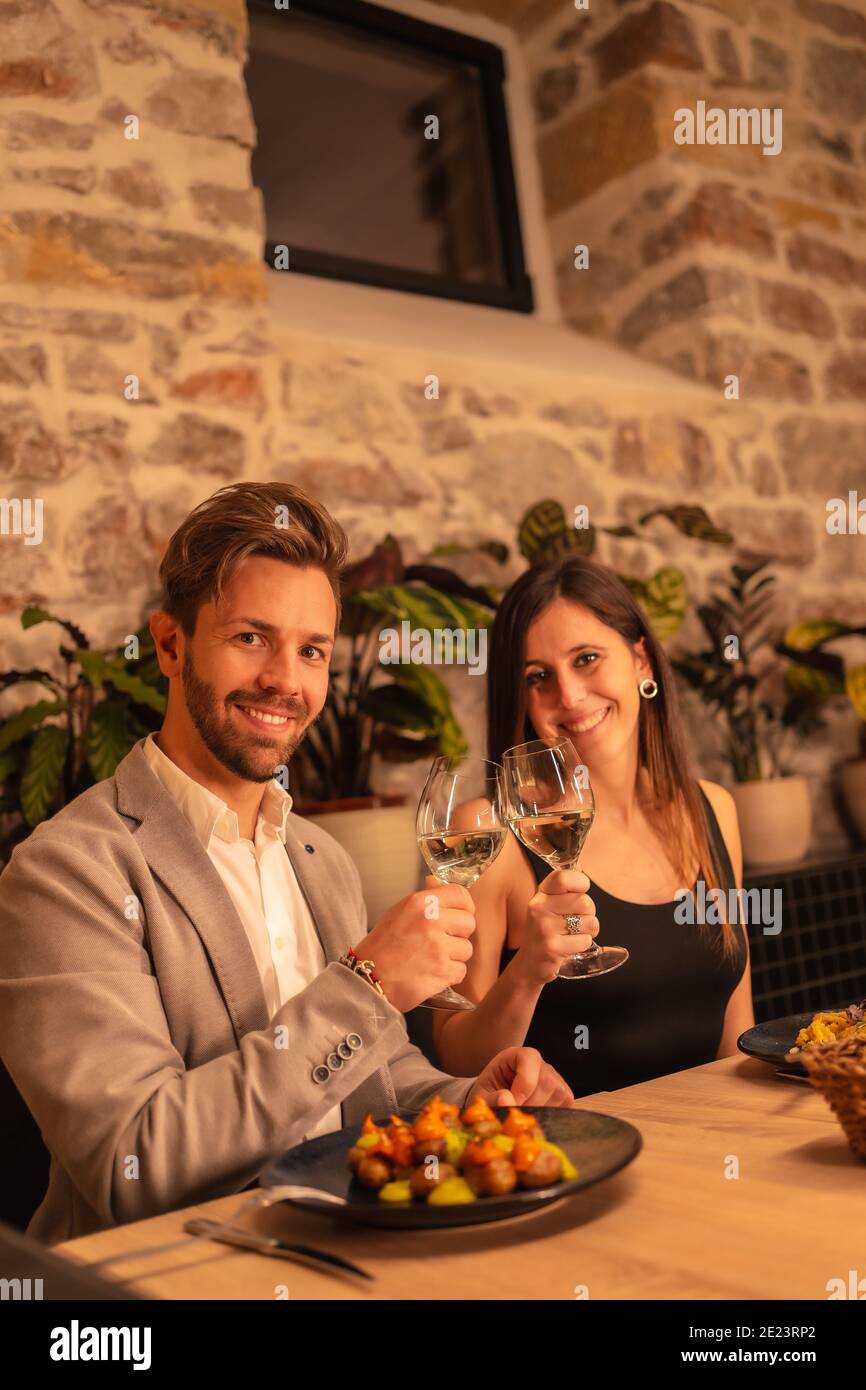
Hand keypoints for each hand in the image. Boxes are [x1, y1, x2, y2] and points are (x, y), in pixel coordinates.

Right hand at [354, 876, 474, 1012]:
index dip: (464, 907)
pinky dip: (449, 975)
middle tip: (440, 941)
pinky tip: (431, 973)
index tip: (460, 915)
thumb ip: (423, 898)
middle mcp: (432, 921)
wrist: (368, 979)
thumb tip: (435, 881)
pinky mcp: (443, 971)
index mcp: (421, 902)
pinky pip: (461, 970)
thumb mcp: (398, 912)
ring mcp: (439, 947)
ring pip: (466, 949)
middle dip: (458, 934)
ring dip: (453, 956)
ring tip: (431, 959)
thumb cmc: (381, 946)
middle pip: (469, 923)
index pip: (460, 895)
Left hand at [470, 1047, 573, 1107]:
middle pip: (547, 1080)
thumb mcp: (482, 1097)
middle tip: (517, 1114)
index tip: (513, 1103)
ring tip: (524, 1114)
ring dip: (541, 1109)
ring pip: (558, 1092)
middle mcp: (537, 1062)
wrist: (494, 1103)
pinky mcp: (561, 1092)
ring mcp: (552, 1076)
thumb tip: (507, 1099)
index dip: (524, 1084)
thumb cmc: (488, 1095)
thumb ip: (491, 1098)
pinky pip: (565, 1101)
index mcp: (515, 1055)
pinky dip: (552, 1112)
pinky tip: (536, 1114)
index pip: (530, 1059)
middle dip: (532, 1102)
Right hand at [514, 868, 598, 986]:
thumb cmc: (545, 932)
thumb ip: (563, 891)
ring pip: (590, 922)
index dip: (580, 882)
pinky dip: (583, 944)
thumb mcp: (548, 906)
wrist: (528, 964)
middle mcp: (540, 908)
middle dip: (589, 913)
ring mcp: (545, 928)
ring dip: (589, 930)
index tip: (581, 891)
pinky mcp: (553, 947)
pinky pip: (585, 940)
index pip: (563, 877)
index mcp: (541, 895)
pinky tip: (569, 946)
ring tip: (574, 934)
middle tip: (577, 921)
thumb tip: (582, 874)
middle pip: (585, 902)